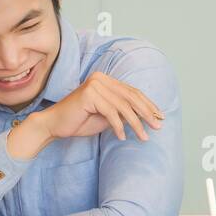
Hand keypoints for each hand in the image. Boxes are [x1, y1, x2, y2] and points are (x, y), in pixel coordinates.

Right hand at [39, 71, 162, 141]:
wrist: (55, 125)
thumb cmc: (80, 120)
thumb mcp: (107, 115)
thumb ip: (124, 112)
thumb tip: (148, 116)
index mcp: (106, 79)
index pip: (132, 91)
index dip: (148, 105)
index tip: (160, 117)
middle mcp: (101, 78)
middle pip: (131, 97)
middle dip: (147, 113)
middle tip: (158, 126)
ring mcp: (95, 84)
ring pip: (123, 106)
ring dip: (136, 124)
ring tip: (144, 137)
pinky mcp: (89, 94)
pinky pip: (111, 113)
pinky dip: (119, 127)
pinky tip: (122, 137)